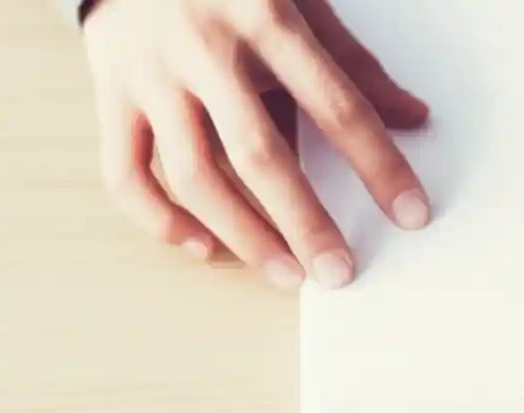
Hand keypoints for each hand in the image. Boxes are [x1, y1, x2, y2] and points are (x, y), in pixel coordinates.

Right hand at [82, 0, 431, 288]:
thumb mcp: (298, 0)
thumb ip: (351, 61)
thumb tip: (412, 117)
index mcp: (264, 14)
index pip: (334, 104)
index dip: (378, 164)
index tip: (410, 212)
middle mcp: (203, 46)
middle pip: (260, 153)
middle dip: (306, 223)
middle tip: (340, 272)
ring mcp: (150, 74)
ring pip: (195, 175)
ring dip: (245, 237)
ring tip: (287, 274)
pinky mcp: (110, 95)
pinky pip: (126, 175)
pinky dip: (164, 221)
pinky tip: (206, 248)